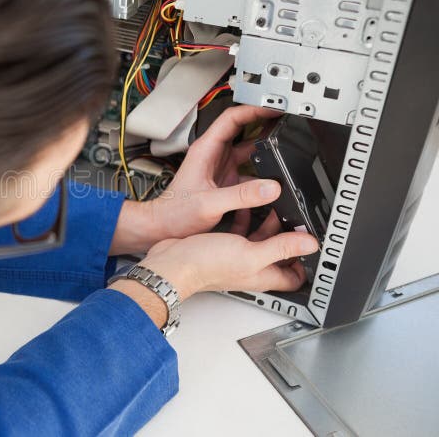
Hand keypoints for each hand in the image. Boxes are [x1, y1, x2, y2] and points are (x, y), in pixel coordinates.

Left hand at [109, 105, 282, 254]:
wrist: (164, 227)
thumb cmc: (175, 212)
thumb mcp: (209, 203)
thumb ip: (240, 196)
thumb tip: (270, 188)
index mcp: (205, 150)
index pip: (232, 119)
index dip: (254, 110)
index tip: (273, 107)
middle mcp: (213, 154)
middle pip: (243, 130)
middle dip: (264, 124)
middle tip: (286, 122)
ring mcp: (220, 167)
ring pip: (248, 150)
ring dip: (265, 148)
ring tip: (286, 144)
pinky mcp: (226, 180)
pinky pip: (249, 169)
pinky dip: (262, 170)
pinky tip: (274, 175)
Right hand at [110, 227, 317, 327]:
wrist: (171, 263)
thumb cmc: (205, 264)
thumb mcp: (251, 253)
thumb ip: (282, 247)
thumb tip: (310, 244)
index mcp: (262, 274)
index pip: (294, 277)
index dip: (307, 263)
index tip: (313, 244)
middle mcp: (250, 268)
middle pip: (279, 254)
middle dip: (289, 237)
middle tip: (296, 218)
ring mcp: (234, 257)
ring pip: (259, 240)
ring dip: (268, 225)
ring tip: (275, 207)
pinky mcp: (220, 246)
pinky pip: (239, 232)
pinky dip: (245, 219)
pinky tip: (244, 207)